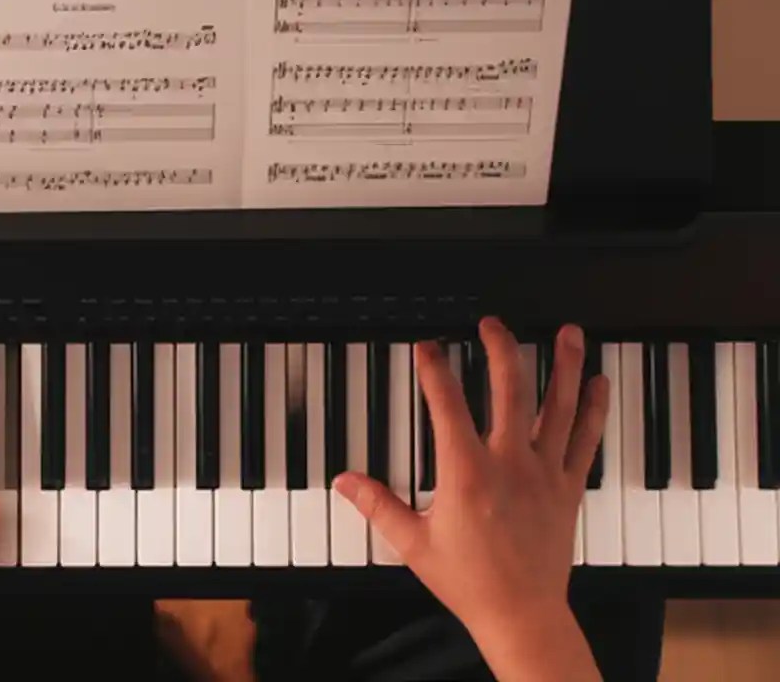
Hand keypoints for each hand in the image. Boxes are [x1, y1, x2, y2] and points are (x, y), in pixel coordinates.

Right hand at [334, 317, 608, 680]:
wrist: (521, 614)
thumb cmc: (469, 582)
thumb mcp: (413, 544)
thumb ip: (378, 506)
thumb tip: (345, 481)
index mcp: (467, 474)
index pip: (448, 406)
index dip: (435, 370)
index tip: (428, 347)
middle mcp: (510, 465)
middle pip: (510, 391)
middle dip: (502, 350)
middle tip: (493, 325)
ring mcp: (544, 474)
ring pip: (558, 408)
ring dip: (563, 365)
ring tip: (568, 331)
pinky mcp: (568, 488)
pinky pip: (585, 440)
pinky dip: (593, 408)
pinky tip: (596, 382)